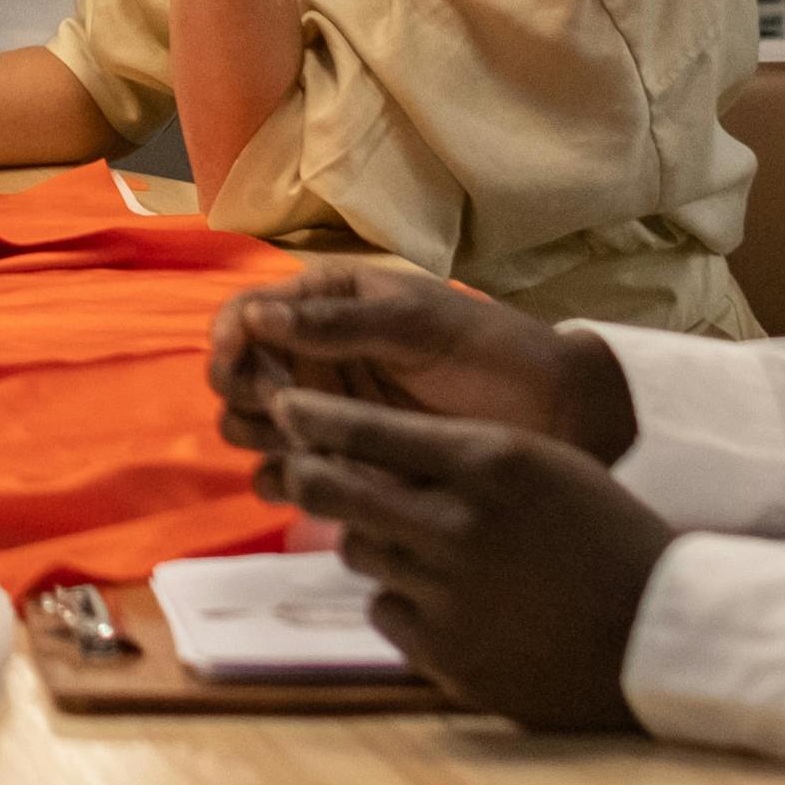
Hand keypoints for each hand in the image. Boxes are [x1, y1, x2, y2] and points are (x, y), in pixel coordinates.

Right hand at [210, 260, 632, 459]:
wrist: (554, 418)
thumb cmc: (492, 352)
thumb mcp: (418, 324)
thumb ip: (338, 322)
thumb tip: (255, 318)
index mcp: (327, 304)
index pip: (245, 316)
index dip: (229, 339)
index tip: (238, 364)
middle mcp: (315, 357)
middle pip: (237, 376)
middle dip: (246, 393)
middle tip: (284, 411)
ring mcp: (326, 413)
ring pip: (250, 428)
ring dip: (261, 437)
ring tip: (307, 445)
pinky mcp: (342, 465)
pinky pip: (284, 476)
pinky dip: (284, 480)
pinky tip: (314, 480)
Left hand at [262, 393, 674, 731]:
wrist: (656, 631)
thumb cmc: (602, 533)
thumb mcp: (543, 463)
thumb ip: (459, 451)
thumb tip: (363, 445)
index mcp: (490, 462)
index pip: (363, 428)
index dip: (311, 417)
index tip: (286, 409)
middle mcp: (458, 525)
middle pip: (332, 489)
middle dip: (308, 471)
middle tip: (301, 465)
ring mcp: (448, 595)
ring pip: (359, 550)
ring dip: (373, 539)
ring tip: (419, 540)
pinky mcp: (445, 654)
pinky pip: (384, 610)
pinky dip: (402, 599)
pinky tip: (449, 598)